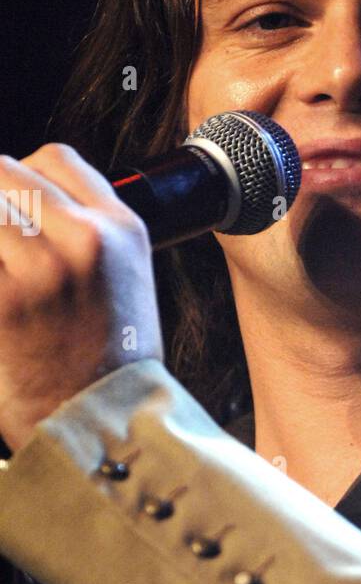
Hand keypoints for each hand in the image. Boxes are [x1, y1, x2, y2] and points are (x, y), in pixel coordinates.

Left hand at [0, 143, 163, 451]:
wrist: (107, 425)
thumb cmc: (111, 361)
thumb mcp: (126, 280)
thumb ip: (85, 233)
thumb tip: (21, 205)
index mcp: (120, 228)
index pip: (54, 158)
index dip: (19, 176)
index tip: (7, 208)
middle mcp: (85, 238)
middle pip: (3, 172)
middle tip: (0, 249)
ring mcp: (41, 268)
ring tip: (5, 278)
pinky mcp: (5, 301)